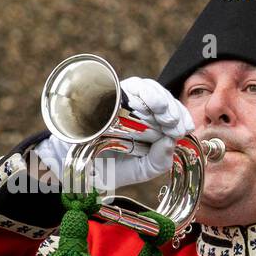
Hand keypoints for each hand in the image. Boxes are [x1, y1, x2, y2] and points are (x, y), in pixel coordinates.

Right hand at [33, 76, 194, 191]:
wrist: (69, 168)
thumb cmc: (103, 167)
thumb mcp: (137, 170)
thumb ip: (157, 161)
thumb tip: (171, 142)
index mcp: (146, 125)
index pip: (168, 115)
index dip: (180, 118)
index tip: (185, 129)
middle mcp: (136, 109)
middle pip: (162, 101)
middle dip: (173, 111)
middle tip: (178, 125)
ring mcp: (122, 98)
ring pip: (149, 89)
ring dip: (162, 101)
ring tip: (167, 117)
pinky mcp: (109, 91)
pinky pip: (131, 85)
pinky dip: (145, 91)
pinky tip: (153, 103)